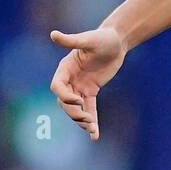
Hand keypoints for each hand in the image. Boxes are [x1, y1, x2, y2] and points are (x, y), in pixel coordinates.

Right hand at [49, 26, 125, 140]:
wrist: (117, 41)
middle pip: (64, 102)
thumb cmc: (102, 37)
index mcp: (65, 68)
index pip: (57, 86)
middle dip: (73, 112)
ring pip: (75, 108)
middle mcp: (70, 79)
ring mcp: (80, 86)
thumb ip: (71, 40)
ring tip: (92, 129)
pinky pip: (89, 108)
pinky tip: (95, 135)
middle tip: (87, 119)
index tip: (78, 101)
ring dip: (81, 120)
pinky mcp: (91, 91)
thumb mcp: (88, 39)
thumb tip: (53, 34)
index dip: (65, 96)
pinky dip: (92, 120)